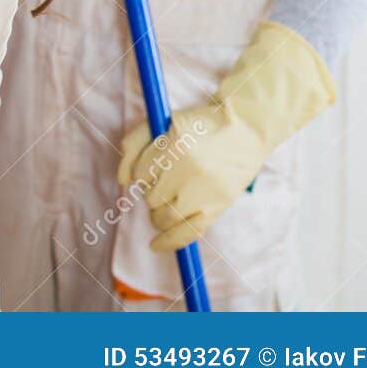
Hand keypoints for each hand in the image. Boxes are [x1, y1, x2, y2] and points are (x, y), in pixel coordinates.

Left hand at [117, 21, 335, 250]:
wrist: (245, 129)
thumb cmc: (199, 125)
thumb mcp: (163, 122)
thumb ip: (135, 142)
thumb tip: (122, 180)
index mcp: (173, 143)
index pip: (140, 174)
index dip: (142, 175)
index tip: (152, 172)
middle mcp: (188, 168)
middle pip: (151, 196)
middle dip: (152, 193)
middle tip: (165, 184)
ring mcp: (203, 190)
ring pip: (163, 216)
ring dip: (158, 214)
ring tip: (167, 204)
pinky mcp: (217, 206)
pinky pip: (188, 232)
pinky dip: (169, 241)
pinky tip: (155, 245)